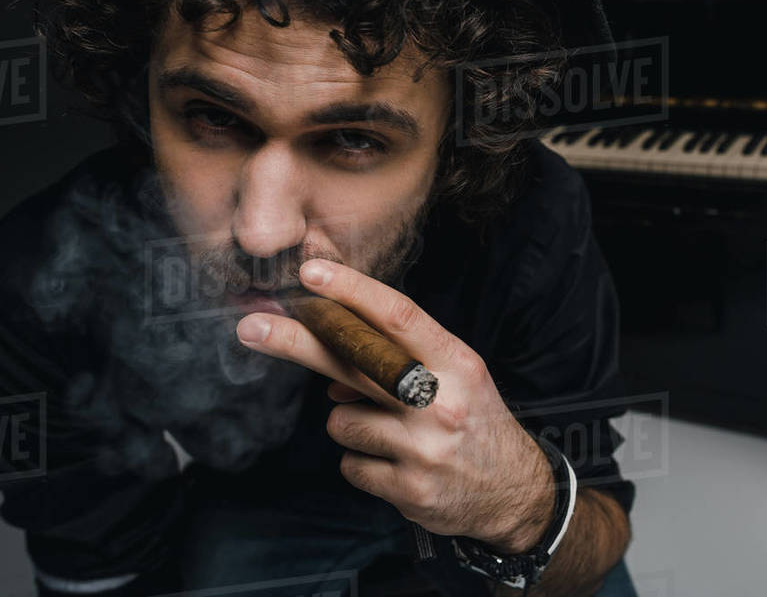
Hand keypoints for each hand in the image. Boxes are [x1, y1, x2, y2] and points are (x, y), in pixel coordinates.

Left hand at [235, 258, 555, 553]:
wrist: (514, 491)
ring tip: (391, 433)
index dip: (352, 292)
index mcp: (456, 364)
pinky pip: (350, 464)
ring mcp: (423, 448)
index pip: (399, 318)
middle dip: (297, 341)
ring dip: (350, 423)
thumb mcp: (457, 374)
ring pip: (341, 420)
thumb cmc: (475, 420)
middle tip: (251, 326)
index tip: (311, 275)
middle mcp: (440, 402)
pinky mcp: (408, 489)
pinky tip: (394, 464)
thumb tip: (332, 372)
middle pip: (354, 363)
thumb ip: (401, 361)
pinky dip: (362, 462)